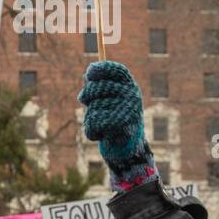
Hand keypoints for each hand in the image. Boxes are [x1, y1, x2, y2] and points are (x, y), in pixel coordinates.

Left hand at [78, 61, 156, 193]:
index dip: (100, 69)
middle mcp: (132, 96)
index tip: (89, 73)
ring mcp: (128, 110)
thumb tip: (90, 71)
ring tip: (102, 124)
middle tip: (86, 103)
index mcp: (130, 87)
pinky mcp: (121, 125)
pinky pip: (93, 123)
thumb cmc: (113, 120)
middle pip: (96, 88)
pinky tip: (102, 135)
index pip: (116, 70)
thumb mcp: (108, 100)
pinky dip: (92, 131)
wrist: (126, 149)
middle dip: (86, 96)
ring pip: (92, 108)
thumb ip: (99, 85)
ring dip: (90, 118)